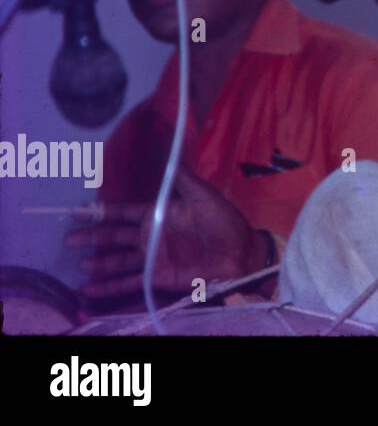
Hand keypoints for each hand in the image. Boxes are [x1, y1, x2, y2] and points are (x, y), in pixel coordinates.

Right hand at [67, 167, 262, 298]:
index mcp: (160, 214)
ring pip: (119, 260)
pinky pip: (130, 282)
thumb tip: (169, 152)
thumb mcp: (205, 196)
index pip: (125, 212)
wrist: (241, 253)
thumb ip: (183, 179)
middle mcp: (152, 236)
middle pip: (115, 236)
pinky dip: (110, 287)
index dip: (103, 212)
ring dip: (100, 264)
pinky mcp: (158, 277)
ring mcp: (154, 257)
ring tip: (80, 267)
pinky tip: (90, 290)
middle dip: (93, 237)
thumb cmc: (225, 222)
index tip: (79, 211)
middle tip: (69, 239)